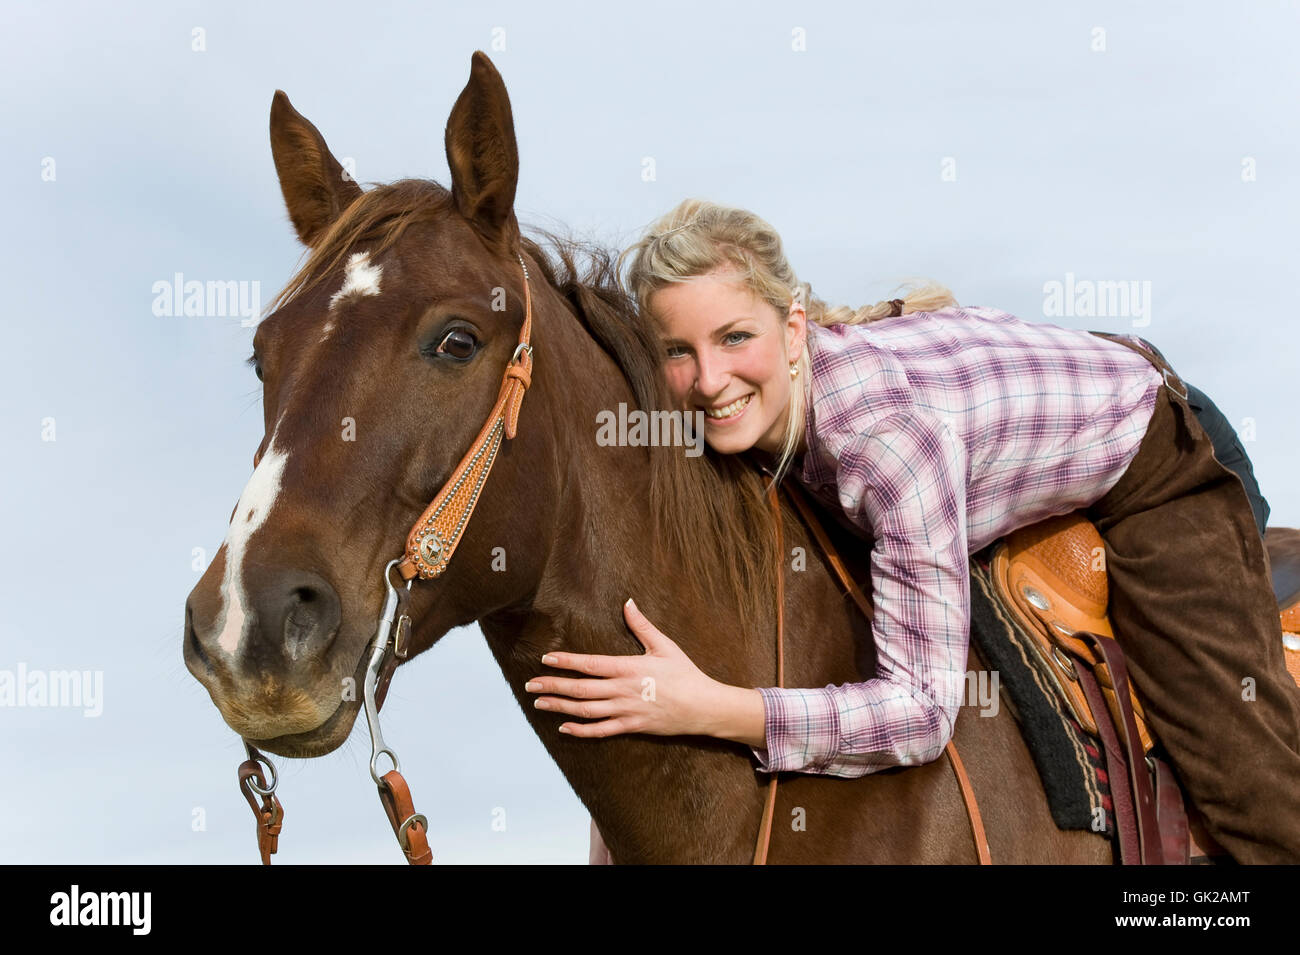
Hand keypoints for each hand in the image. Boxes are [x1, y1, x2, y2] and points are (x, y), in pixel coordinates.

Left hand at [523, 598, 725, 737]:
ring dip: (560, 707)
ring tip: (539, 703)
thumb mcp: (664, 646)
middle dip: (553, 686)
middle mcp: (622, 690)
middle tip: (530, 685)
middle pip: (580, 689)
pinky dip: (581, 731)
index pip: (590, 664)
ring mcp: (626, 711)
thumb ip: (642, 625)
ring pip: (585, 711)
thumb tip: (627, 602)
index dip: (566, 662)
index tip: (546, 659)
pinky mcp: (632, 727)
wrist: (703, 706)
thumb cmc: (685, 673)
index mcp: (628, 668)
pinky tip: (564, 728)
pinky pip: (601, 731)